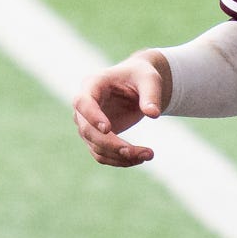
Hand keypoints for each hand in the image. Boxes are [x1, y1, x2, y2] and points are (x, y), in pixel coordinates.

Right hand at [72, 49, 170, 166]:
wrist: (139, 85)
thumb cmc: (141, 77)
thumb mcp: (150, 80)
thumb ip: (151, 95)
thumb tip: (153, 114)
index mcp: (93, 84)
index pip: (83, 102)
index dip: (92, 116)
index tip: (108, 129)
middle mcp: (84, 106)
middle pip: (87, 130)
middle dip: (111, 144)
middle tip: (136, 152)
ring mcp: (88, 124)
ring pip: (95, 147)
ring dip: (120, 156)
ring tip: (148, 154)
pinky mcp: (97, 137)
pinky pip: (103, 154)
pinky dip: (120, 160)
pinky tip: (140, 158)